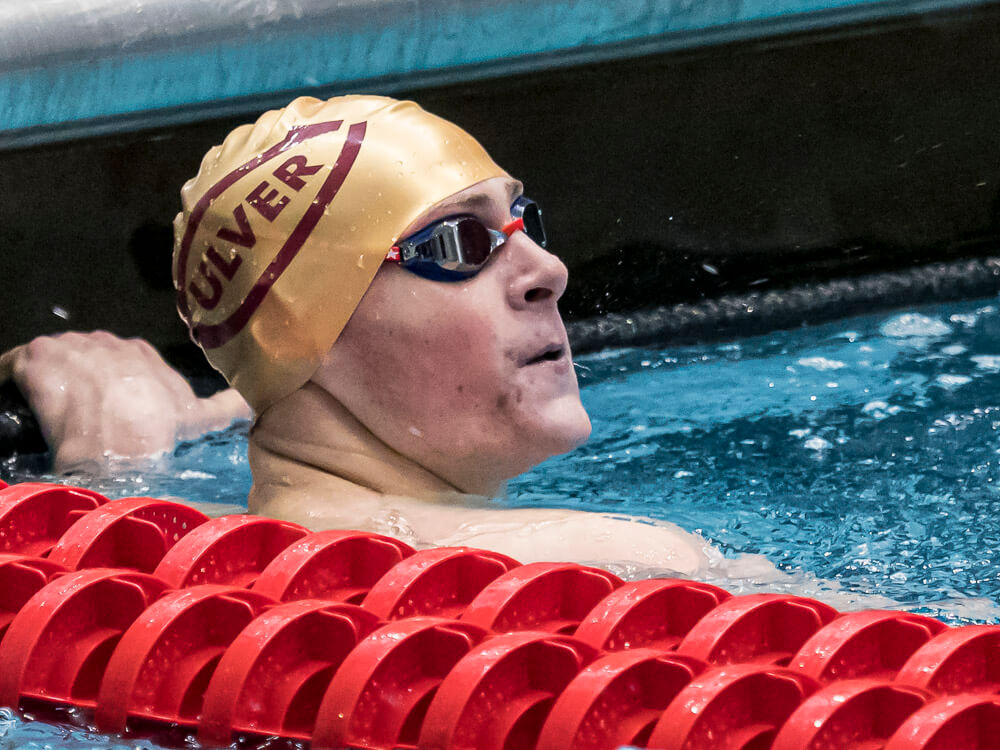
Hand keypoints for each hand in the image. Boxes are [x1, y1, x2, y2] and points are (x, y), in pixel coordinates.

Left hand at [0, 331, 250, 472]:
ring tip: (44, 413)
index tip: (109, 404)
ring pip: (53, 361)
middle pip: (87, 359)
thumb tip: (255, 401)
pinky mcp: (38, 358)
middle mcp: (112, 343)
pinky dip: (11, 379)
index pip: (126, 359)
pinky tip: (14, 396)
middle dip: (80, 381)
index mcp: (145, 354)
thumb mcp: (198, 419)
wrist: (122, 447)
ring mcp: (74, 347)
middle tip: (75, 417)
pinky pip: (13, 365)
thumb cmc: (159, 436)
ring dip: (47, 382)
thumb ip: (228, 406)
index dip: (114, 382)